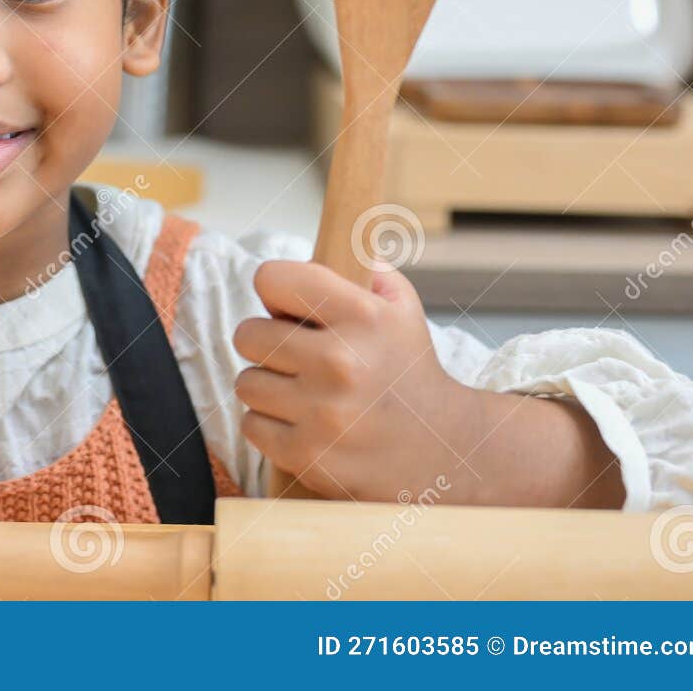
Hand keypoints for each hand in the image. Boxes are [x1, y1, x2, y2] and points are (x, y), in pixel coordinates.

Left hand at [232, 260, 480, 502]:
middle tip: (296, 355)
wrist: (446, 452)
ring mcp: (322, 413)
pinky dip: (270, 425)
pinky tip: (304, 423)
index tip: (288, 307)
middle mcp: (341, 363)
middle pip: (247, 334)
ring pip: (246, 383)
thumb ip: (362, 265)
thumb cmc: (410, 372)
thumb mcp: (401, 307)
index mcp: (362, 316)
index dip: (276, 291)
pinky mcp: (308, 456)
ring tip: (303, 392)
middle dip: (267, 342)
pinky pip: (252, 425)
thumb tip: (334, 237)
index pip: (270, 279)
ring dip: (268, 386)